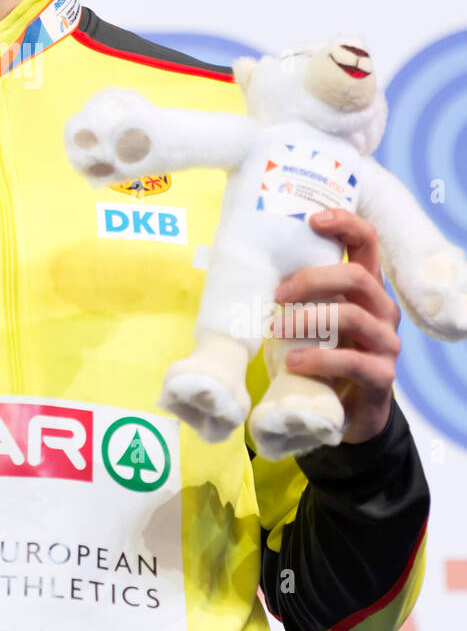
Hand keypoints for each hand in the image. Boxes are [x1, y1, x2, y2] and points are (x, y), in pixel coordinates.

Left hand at [273, 209, 400, 443]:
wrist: (348, 411)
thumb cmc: (322, 354)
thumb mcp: (311, 319)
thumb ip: (297, 295)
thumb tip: (245, 268)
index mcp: (366, 288)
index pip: (367, 243)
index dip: (345, 224)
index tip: (312, 219)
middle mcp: (382, 310)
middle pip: (357, 276)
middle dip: (314, 279)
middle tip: (279, 294)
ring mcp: (386, 343)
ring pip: (353, 316)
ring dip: (308, 319)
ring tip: (278, 330)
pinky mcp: (382, 376)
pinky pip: (353, 361)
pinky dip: (318, 359)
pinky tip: (294, 362)